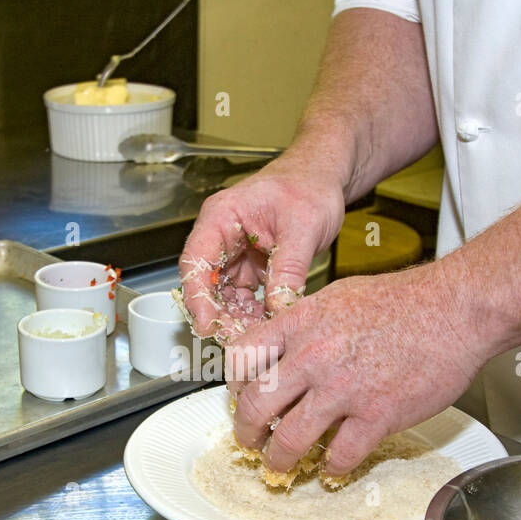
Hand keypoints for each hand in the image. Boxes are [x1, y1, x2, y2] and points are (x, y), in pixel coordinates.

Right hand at [177, 156, 345, 341]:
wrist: (324, 179)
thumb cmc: (308, 186)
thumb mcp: (303, 227)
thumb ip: (289, 269)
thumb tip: (279, 309)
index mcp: (220, 217)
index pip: (196, 262)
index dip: (197, 297)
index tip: (206, 325)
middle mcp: (221, 237)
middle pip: (206, 284)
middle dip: (219, 314)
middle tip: (237, 340)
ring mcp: (235, 254)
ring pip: (224, 296)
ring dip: (236, 318)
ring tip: (255, 337)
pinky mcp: (251, 268)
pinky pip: (245, 297)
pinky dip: (253, 313)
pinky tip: (267, 325)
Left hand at [227, 259, 487, 477]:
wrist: (456, 309)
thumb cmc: (406, 300)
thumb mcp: (339, 297)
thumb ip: (307, 324)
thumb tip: (288, 345)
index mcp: (300, 323)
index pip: (242, 357)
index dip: (234, 384)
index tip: (240, 397)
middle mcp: (313, 357)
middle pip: (254, 405)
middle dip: (246, 431)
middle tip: (250, 441)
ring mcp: (343, 389)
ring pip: (289, 440)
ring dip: (279, 460)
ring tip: (280, 465)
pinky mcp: (376, 416)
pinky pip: (340, 455)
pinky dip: (332, 468)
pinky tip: (333, 467)